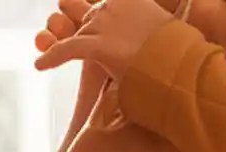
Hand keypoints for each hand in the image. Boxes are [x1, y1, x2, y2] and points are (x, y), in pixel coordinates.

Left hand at [36, 0, 225, 70]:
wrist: (185, 72)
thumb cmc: (186, 59)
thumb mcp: (176, 33)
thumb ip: (159, 28)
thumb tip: (183, 21)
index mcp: (136, 0)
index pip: (108, 4)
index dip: (98, 16)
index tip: (92, 22)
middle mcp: (119, 6)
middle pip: (90, 16)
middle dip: (80, 28)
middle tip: (69, 36)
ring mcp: (107, 23)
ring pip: (76, 31)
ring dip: (63, 42)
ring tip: (47, 51)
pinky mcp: (96, 44)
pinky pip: (66, 49)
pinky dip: (51, 57)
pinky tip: (39, 66)